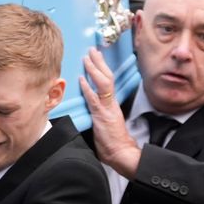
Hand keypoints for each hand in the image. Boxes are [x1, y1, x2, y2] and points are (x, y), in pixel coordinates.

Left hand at [80, 47, 141, 178]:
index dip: (102, 69)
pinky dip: (88, 88)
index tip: (96, 58)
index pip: (108, 82)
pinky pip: (95, 99)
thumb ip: (99, 113)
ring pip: (103, 84)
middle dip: (99, 62)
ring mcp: (107, 109)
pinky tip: (81, 79)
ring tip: (87, 58)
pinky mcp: (103, 116)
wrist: (122, 153)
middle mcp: (111, 103)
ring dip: (94, 69)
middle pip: (107, 77)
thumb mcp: (106, 124)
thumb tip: (91, 108)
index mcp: (112, 104)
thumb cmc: (113, 142)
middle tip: (92, 50)